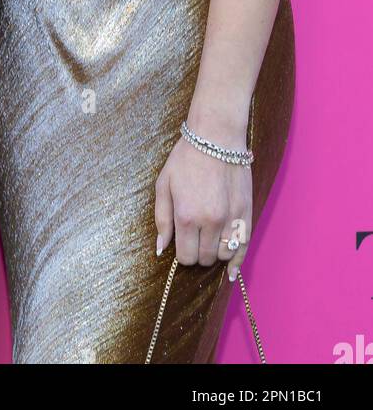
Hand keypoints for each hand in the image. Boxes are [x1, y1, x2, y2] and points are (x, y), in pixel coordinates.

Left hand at [154, 136, 251, 277]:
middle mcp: (210, 222)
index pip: (186, 257)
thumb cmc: (185, 159)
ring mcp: (230, 219)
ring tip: (209, 238)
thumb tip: (161, 249)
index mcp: (186, 216)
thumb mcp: (164, 185)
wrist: (216, 137)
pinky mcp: (246, 214)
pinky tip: (231, 272)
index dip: (182, 254)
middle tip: (194, 237)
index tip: (181, 243)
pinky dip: (237, 262)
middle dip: (198, 252)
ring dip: (215, 252)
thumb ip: (162, 219)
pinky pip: (243, 247)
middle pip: (204, 258)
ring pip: (223, 255)